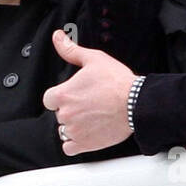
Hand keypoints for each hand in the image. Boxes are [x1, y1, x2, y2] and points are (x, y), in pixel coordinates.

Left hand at [42, 32, 133, 154]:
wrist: (136, 103)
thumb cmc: (117, 83)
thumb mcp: (93, 59)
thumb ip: (71, 50)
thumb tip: (58, 38)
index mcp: (63, 94)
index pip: (49, 99)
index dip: (60, 96)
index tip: (72, 96)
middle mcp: (66, 114)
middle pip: (59, 114)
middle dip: (70, 110)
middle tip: (87, 105)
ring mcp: (74, 130)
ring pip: (64, 130)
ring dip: (73, 125)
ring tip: (90, 118)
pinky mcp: (84, 144)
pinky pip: (69, 148)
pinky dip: (75, 143)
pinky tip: (85, 133)